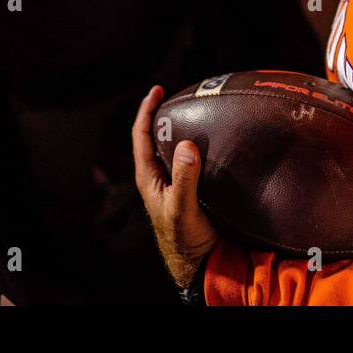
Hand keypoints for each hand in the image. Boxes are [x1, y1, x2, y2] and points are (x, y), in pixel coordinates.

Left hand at [132, 85, 219, 288]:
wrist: (199, 262)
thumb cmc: (184, 239)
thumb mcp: (182, 208)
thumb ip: (184, 179)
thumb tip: (186, 145)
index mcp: (148, 178)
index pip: (141, 136)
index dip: (146, 111)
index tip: (156, 90)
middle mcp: (159, 177)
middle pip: (155, 138)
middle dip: (163, 114)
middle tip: (175, 94)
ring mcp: (174, 183)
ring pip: (172, 148)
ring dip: (179, 129)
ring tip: (193, 110)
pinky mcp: (191, 189)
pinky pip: (189, 160)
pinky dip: (196, 145)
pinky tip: (211, 139)